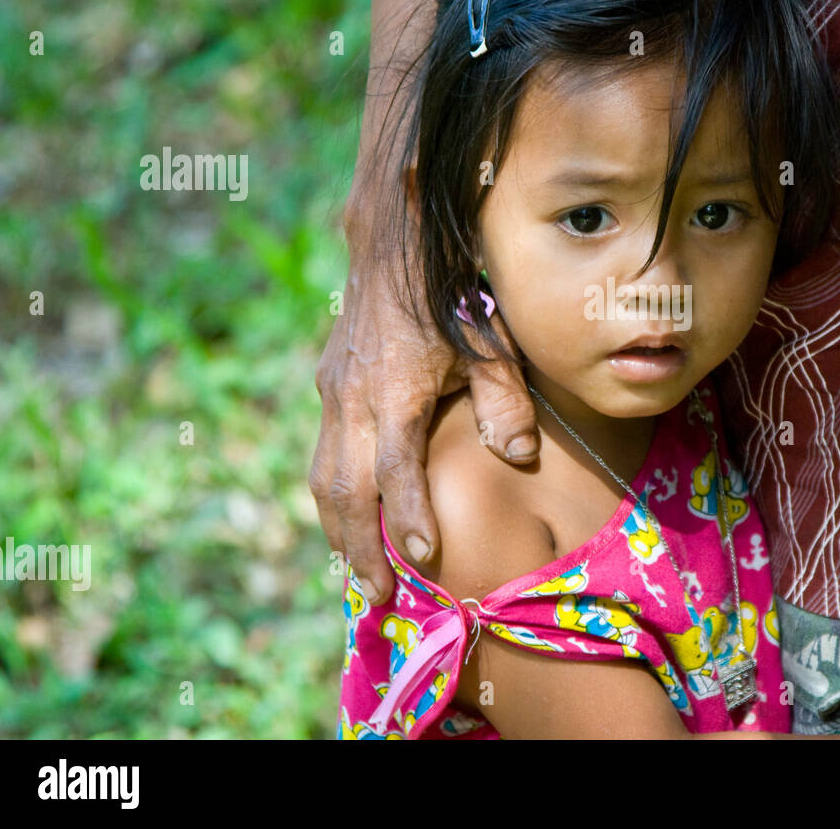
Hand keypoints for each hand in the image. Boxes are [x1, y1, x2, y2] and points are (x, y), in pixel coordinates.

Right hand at [309, 209, 538, 606]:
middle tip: (379, 597)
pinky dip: (334, 500)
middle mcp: (351, 397)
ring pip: (322, 478)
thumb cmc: (451, 292)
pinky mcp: (328, 389)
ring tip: (361, 577)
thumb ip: (503, 399)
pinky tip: (354, 525)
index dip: (405, 516)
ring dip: (339, 532)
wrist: (393, 243)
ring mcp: (332, 393)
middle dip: (357, 548)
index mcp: (393, 387)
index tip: (422, 559)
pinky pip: (322, 457)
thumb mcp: (490, 340)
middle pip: (342, 489)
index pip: (394, 468)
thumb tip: (518, 456)